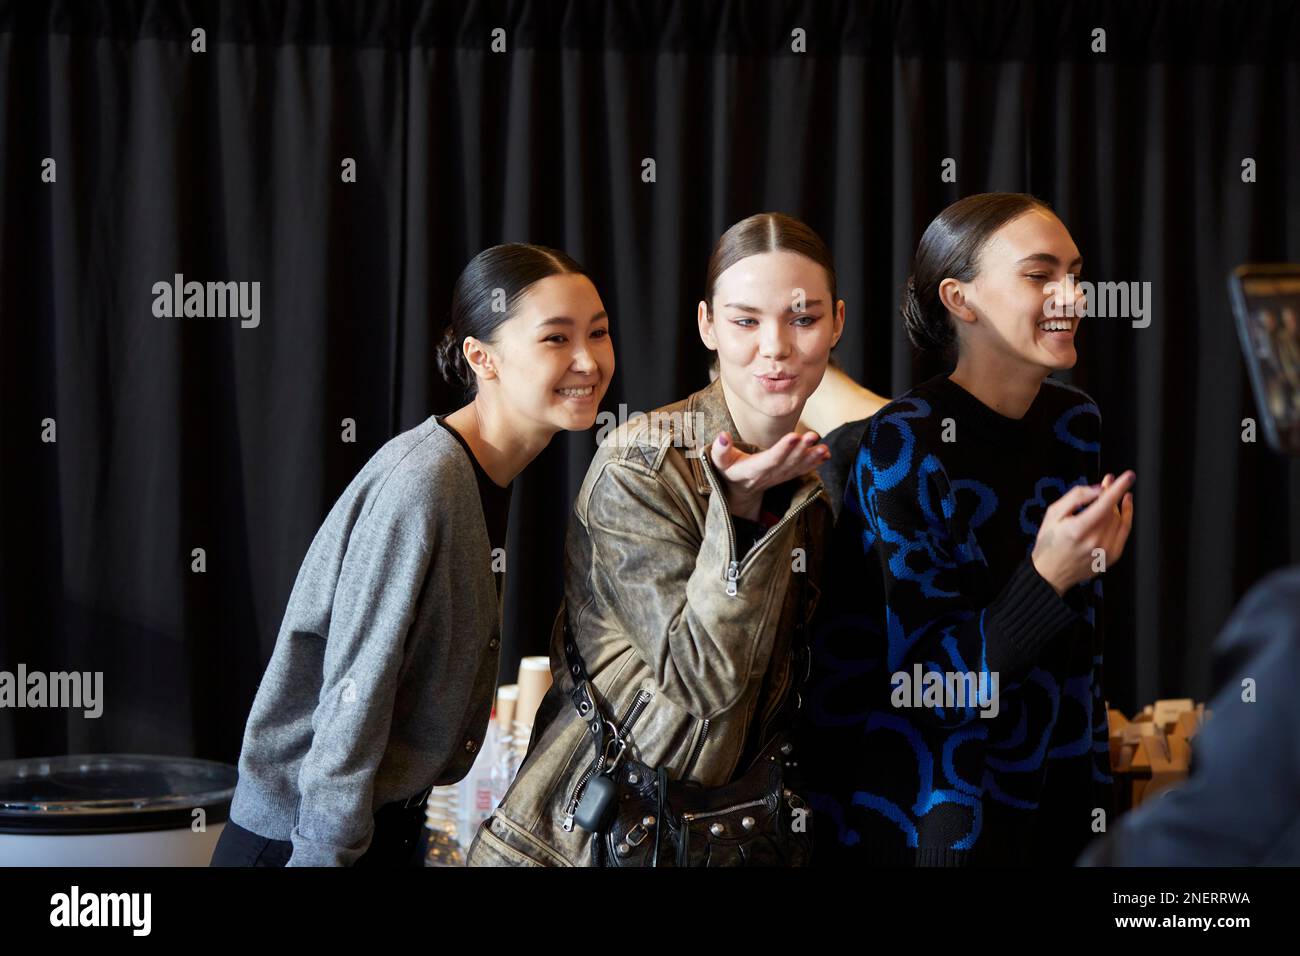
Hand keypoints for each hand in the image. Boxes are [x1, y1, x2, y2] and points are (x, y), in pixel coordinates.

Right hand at [708, 430, 829, 520]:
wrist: (737, 489)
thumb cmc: (727, 470)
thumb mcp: (718, 461)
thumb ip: (720, 450)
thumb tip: (723, 435)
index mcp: (751, 470)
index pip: (769, 460)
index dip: (782, 449)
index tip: (794, 435)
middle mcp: (768, 476)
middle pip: (787, 463)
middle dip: (801, 450)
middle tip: (812, 436)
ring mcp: (778, 478)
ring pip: (797, 468)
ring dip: (811, 458)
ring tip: (824, 448)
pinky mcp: (785, 476)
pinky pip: (801, 471)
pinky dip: (814, 463)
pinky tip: (826, 454)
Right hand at [1031, 470, 1135, 595]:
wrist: (1050, 573)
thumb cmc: (1049, 542)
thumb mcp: (1053, 514)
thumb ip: (1075, 497)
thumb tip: (1098, 489)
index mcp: (1077, 530)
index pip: (1105, 504)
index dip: (1118, 488)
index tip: (1128, 476)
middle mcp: (1094, 542)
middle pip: (1112, 510)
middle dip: (1112, 493)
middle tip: (1107, 482)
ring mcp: (1105, 551)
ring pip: (1118, 519)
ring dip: (1116, 504)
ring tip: (1107, 496)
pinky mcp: (1111, 557)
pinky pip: (1124, 532)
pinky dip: (1126, 517)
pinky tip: (1124, 507)